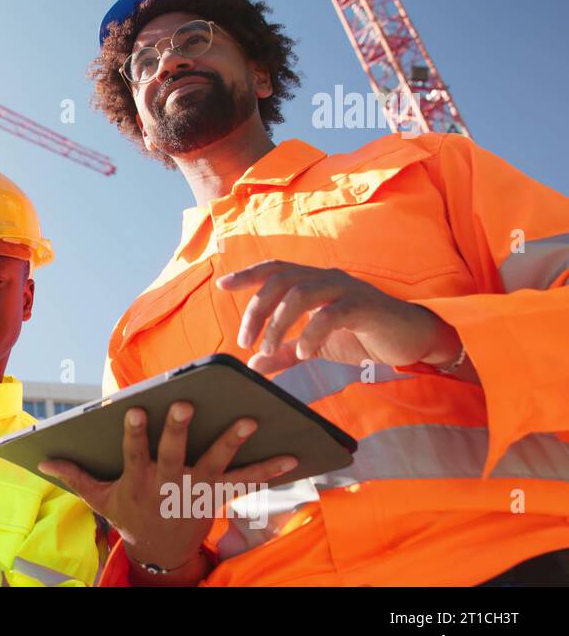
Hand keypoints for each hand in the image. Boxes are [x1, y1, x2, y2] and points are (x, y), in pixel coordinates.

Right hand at [39, 402, 294, 576]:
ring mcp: (195, 487)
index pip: (133, 450)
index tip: (133, 409)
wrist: (159, 553)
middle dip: (179, 427)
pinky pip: (246, 481)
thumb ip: (74, 476)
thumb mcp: (99, 499)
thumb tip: (42, 459)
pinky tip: (291, 456)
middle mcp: (169, 480)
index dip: (133, 431)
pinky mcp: (217, 494)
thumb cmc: (129, 517)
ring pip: (216, 461)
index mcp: (139, 478)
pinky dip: (269, 469)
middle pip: (174, 450)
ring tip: (248, 420)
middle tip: (185, 404)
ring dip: (232, 441)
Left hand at [217, 260, 465, 374]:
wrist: (412, 340)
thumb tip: (253, 366)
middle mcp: (327, 278)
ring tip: (269, 350)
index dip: (248, 274)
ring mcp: (346, 289)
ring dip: (278, 324)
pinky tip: (306, 354)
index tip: (222, 286)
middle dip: (256, 311)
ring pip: (300, 294)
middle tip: (245, 342)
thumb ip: (286, 353)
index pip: (275, 270)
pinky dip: (312, 333)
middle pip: (280, 281)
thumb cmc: (363, 336)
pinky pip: (331, 314)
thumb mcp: (316, 346)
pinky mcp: (364, 306)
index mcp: (314, 282)